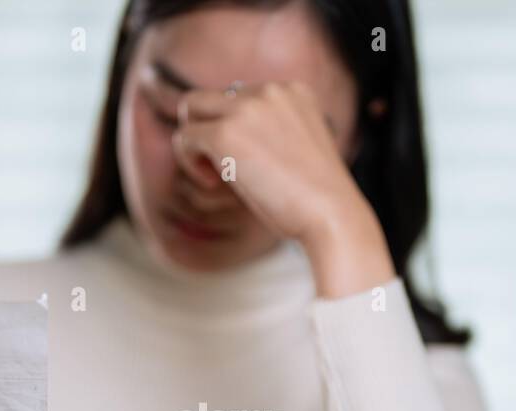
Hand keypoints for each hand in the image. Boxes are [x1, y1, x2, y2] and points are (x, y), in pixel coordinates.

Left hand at [172, 80, 394, 296]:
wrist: (331, 215)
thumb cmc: (317, 199)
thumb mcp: (298, 151)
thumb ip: (270, 134)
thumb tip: (232, 141)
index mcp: (292, 91)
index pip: (240, 97)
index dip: (233, 131)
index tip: (246, 165)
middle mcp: (270, 90)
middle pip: (211, 98)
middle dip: (207, 133)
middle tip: (221, 172)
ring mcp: (246, 108)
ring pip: (191, 109)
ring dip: (195, 146)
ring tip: (215, 179)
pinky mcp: (226, 133)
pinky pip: (184, 137)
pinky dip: (189, 163)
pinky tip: (214, 186)